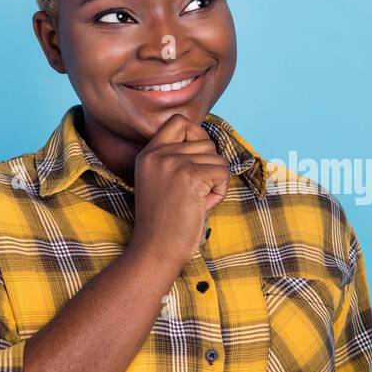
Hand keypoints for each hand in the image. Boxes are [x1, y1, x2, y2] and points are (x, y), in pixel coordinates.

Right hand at [129, 112, 229, 269]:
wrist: (156, 250)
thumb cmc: (165, 223)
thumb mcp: (161, 182)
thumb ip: (177, 160)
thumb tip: (209, 144)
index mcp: (148, 154)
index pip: (178, 121)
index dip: (197, 134)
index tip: (198, 160)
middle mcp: (158, 154)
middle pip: (205, 142)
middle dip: (209, 168)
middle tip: (193, 194)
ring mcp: (173, 163)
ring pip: (217, 158)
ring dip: (215, 182)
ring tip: (196, 202)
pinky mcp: (190, 176)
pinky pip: (223, 172)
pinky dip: (220, 192)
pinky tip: (202, 206)